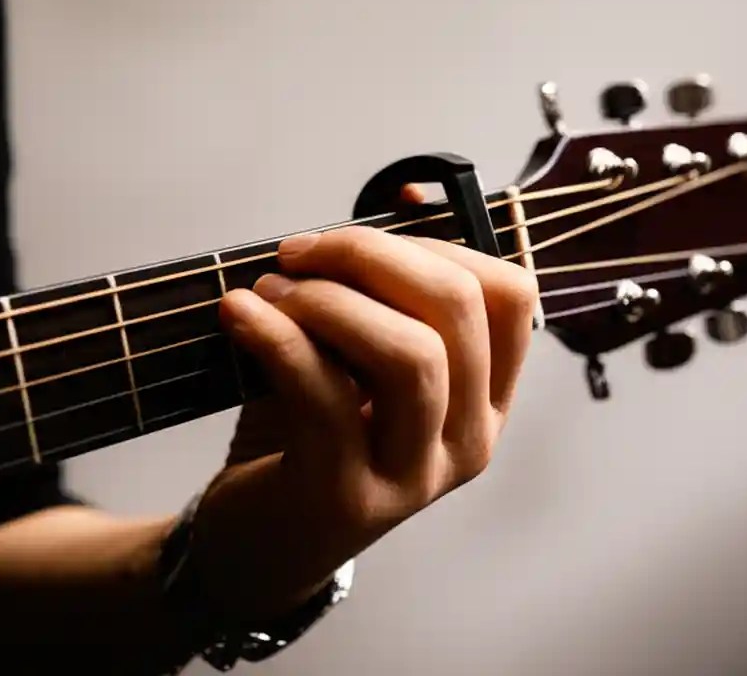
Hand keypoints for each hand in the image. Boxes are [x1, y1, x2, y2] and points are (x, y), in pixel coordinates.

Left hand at [190, 218, 538, 624]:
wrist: (256, 544)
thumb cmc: (309, 437)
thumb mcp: (360, 363)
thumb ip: (379, 297)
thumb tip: (395, 203)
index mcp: (486, 399)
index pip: (508, 295)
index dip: (434, 244)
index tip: (355, 240)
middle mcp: (470, 440)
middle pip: (458, 309)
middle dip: (369, 255)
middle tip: (298, 254)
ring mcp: (416, 475)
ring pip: (409, 354)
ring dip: (328, 300)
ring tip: (270, 291)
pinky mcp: (348, 496)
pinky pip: (323, 394)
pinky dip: (275, 336)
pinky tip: (238, 314)